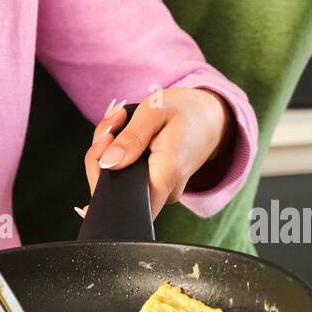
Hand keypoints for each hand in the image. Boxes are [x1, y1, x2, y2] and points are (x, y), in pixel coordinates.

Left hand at [82, 89, 231, 218]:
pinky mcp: (154, 185)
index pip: (124, 201)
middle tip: (113, 122)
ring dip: (106, 151)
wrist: (212, 117)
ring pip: (115, 180)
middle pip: (112, 189)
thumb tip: (107, 164)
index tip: (106, 140)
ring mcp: (159, 191)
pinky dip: (115, 154)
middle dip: (99, 155)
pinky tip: (121, 132)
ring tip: (120, 120)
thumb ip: (131, 138)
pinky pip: (124, 176)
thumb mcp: (156, 111)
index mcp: (166, 175)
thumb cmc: (186, 110)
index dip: (101, 175)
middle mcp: (163, 191)